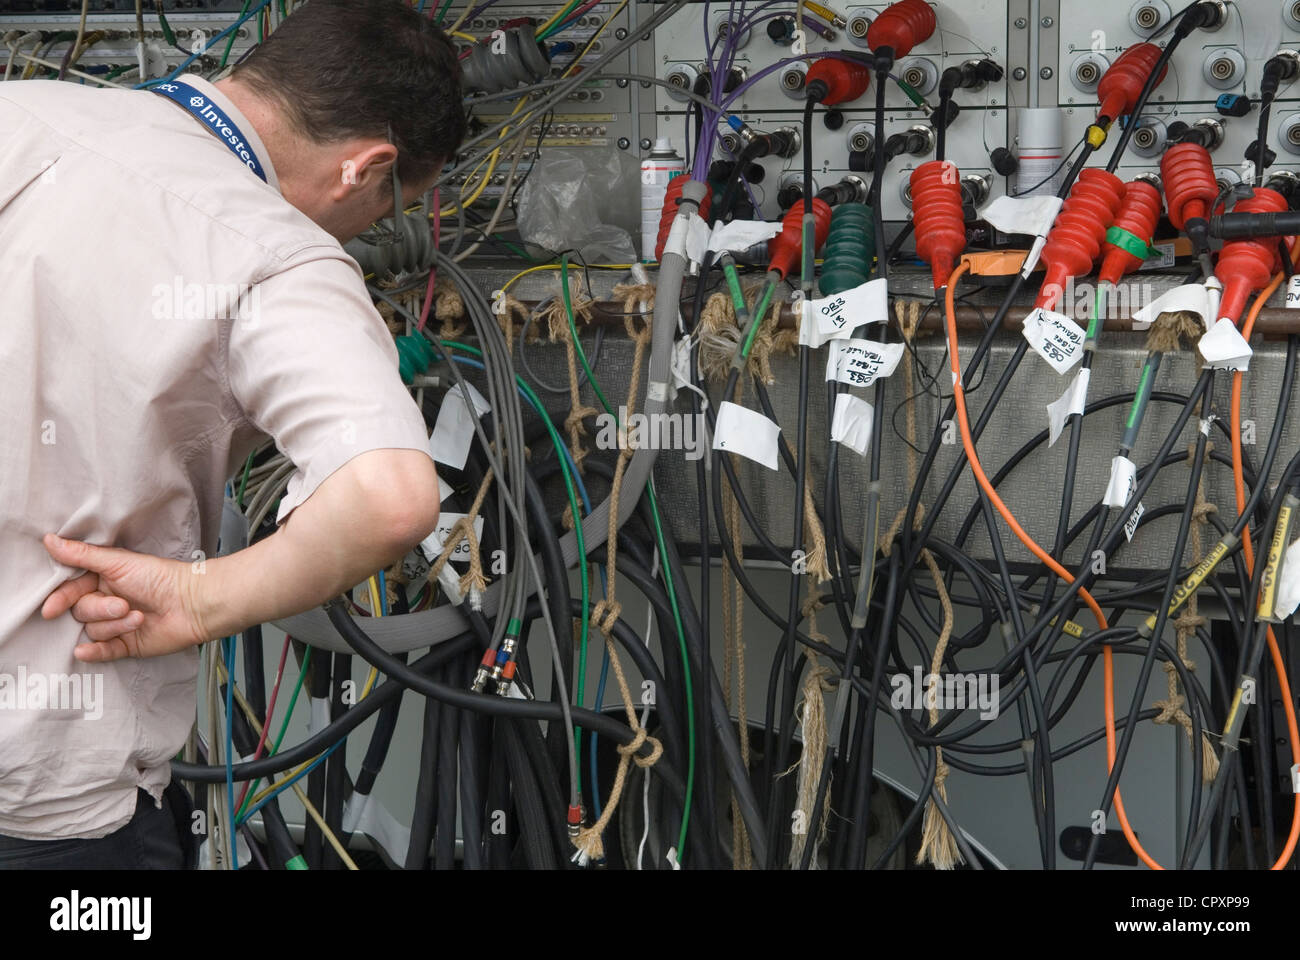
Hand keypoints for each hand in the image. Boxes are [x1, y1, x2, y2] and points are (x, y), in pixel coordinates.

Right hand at [41, 534, 210, 661]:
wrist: (192, 603)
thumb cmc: (160, 577)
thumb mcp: (118, 563)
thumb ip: (82, 555)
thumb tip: (48, 540)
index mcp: (102, 580)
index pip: (71, 591)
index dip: (61, 599)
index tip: (51, 608)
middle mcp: (107, 602)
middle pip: (82, 612)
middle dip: (100, 610)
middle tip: (122, 605)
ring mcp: (116, 625)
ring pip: (94, 631)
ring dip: (115, 626)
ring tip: (139, 617)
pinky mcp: (127, 645)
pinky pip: (103, 652)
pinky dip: (95, 652)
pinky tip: (84, 651)